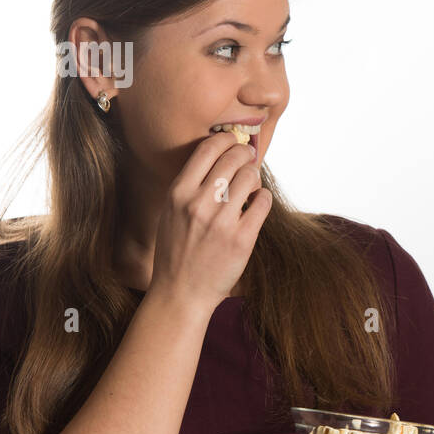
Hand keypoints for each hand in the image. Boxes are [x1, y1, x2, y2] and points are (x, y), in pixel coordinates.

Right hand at [149, 130, 270, 311]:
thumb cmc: (175, 252)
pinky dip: (263, 198)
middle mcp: (198, 204)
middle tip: (248, 157)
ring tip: (252, 184)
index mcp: (178, 194)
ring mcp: (221, 222)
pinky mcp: (242, 239)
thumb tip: (217, 159)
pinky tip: (257, 202)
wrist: (180, 294)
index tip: (233, 141)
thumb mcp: (170, 213)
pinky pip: (262, 202)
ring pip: (250, 177)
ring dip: (254, 176)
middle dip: (245, 153)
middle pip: (232, 159)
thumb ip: (189, 187)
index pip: (207, 149)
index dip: (225, 139)